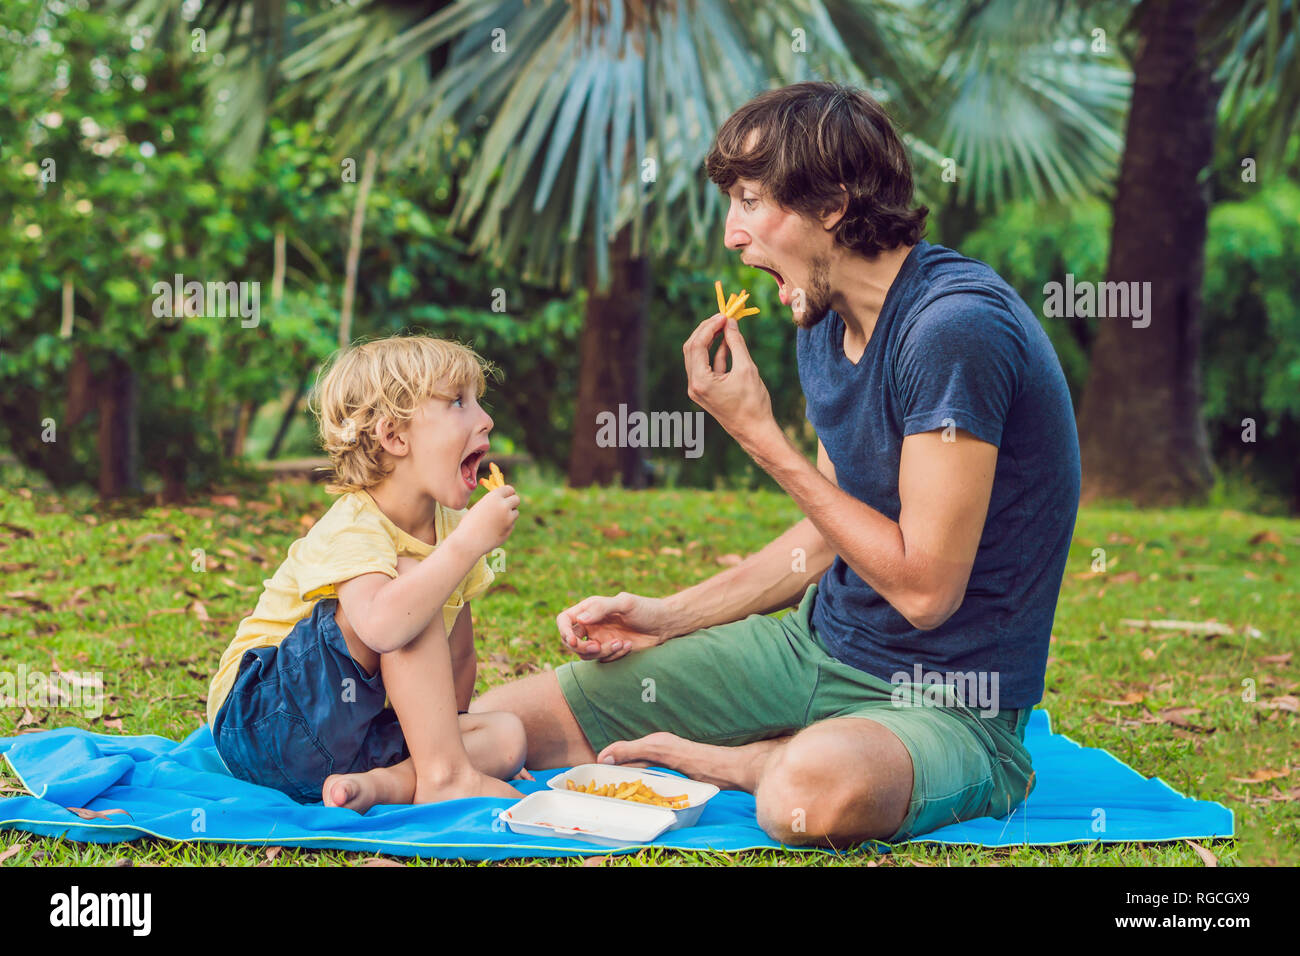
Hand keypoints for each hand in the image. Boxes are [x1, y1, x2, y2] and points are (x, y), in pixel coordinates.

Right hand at [452, 485, 518, 556]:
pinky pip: (511, 524)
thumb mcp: (479, 507)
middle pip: (516, 499)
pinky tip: (494, 530)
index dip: (508, 493)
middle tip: (507, 506)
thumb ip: (492, 502)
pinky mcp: (509, 530)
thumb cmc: (469, 524)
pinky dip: (506, 526)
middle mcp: (503, 506)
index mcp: (494, 497)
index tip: (507, 496)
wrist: (468, 542)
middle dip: (513, 502)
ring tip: (495, 520)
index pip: (509, 489)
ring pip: (515, 513)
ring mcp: (508, 519)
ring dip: (510, 514)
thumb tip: (503, 498)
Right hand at [556, 592, 672, 662]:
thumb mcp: (625, 603)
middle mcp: (591, 625)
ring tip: (621, 643)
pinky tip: (628, 646)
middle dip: (580, 647)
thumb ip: (602, 609)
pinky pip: (602, 660)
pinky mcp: (610, 651)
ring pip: (586, 654)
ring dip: (602, 652)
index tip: (573, 639)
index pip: (565, 620)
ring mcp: (600, 639)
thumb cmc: (646, 609)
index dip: (563, 630)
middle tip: (596, 647)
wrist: (664, 624)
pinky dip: (613, 656)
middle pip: (570, 641)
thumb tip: (580, 619)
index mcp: (590, 609)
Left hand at [684, 313, 780, 452]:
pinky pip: (706, 366)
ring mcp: (697, 389)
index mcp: (700, 381)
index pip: (697, 345)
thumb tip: (730, 322)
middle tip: (722, 317)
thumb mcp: (747, 368)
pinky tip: (727, 343)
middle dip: (706, 330)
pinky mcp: (705, 391)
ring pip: (697, 356)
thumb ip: (736, 343)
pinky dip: (715, 353)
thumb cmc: (753, 403)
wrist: (755, 431)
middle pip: (692, 348)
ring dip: (710, 340)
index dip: (709, 327)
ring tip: (726, 326)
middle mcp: (694, 385)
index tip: (724, 315)